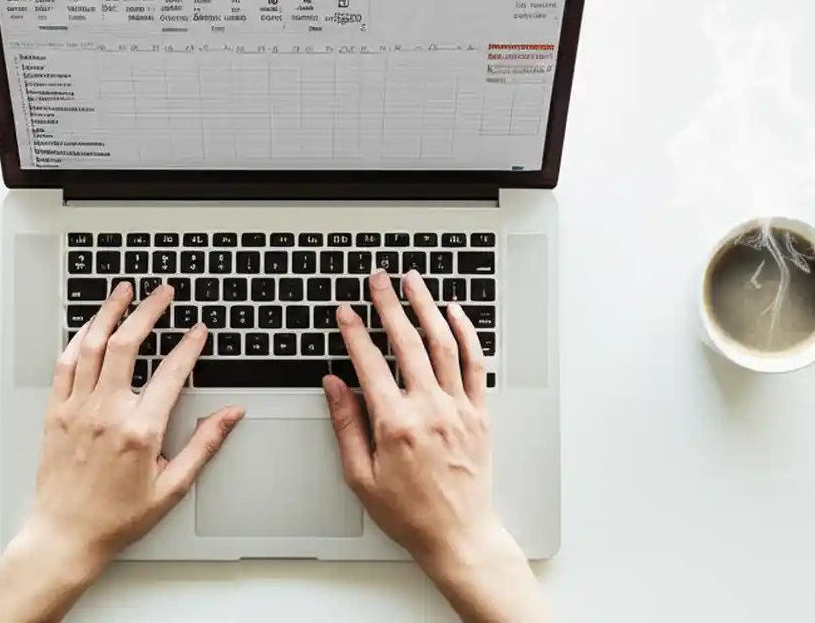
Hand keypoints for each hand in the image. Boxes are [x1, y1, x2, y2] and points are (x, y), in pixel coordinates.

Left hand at [0, 282, 242, 622]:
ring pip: (92, 345)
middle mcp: (106, 413)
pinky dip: (77, 339)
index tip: (198, 330)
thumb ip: (204, 445)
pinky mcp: (55, 413)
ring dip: (110, 312)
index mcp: (140, 430)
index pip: (171, 372)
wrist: (65, 535)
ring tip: (124, 292)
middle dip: (148, 310)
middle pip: (127, 344)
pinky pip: (64, 364)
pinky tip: (88, 326)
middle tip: (163, 292)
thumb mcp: (173, 487)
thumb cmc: (116, 517)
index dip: (189, 345)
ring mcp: (77, 409)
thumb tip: (230, 415)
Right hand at [323, 269, 548, 622]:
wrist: (459, 535)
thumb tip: (334, 386)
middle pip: (407, 342)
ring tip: (413, 282)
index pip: (369, 363)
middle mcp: (429, 410)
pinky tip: (455, 313)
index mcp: (396, 424)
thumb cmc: (409, 513)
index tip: (344, 312)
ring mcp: (458, 409)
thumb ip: (346, 425)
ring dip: (426, 307)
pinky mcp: (479, 414)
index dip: (353, 332)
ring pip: (442, 343)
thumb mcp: (361, 476)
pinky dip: (465, 333)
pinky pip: (474, 364)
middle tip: (377, 279)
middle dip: (388, 304)